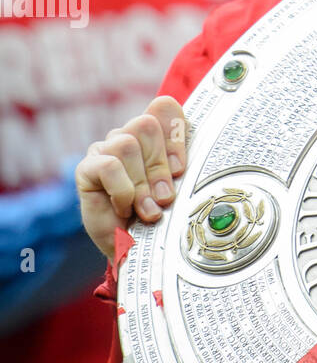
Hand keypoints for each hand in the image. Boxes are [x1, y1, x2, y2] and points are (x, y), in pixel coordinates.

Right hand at [76, 96, 187, 261]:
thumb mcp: (181, 192)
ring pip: (127, 143)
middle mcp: (128, 138)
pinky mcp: (86, 169)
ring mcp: (105, 151)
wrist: (135, 255)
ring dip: (142, 184)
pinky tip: (124, 208)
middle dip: (160, 166)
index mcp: (155, 138)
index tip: (180, 168)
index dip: (175, 131)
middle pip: (146, 124)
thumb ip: (183, 169)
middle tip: (165, 198)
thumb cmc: (160, 222)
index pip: (163, 107)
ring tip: (148, 210)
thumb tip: (183, 163)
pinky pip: (108, 165)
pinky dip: (122, 191)